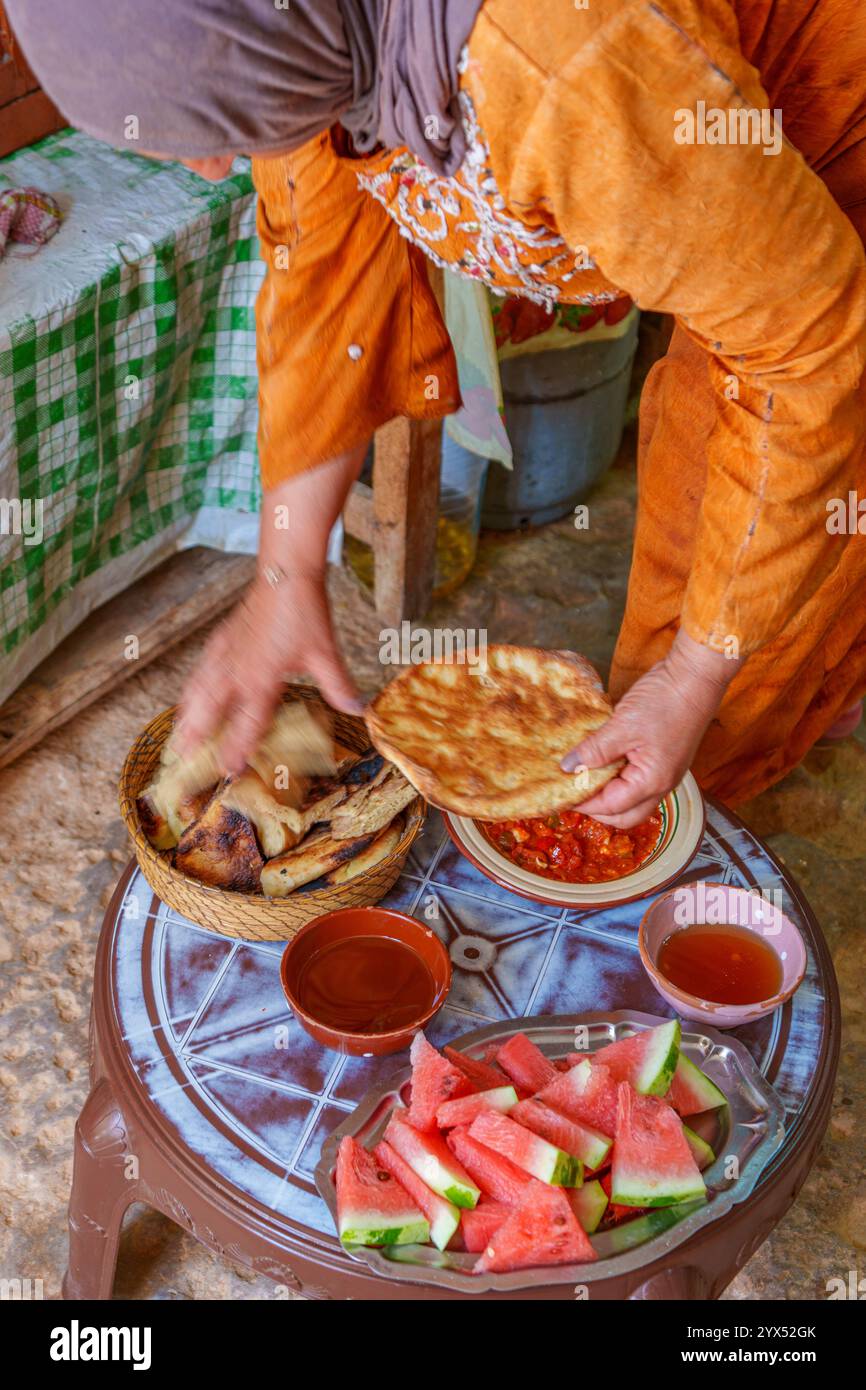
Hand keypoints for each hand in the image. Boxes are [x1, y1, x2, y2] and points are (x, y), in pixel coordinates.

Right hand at [176, 570, 361, 773]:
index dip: (236, 750)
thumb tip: (359, 710)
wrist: (285, 574)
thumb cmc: (304, 612)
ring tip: (178, 739)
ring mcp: (225, 654)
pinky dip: (191, 690)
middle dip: (196, 739)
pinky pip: (200, 672)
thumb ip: (339, 686)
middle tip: (183, 762)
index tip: (229, 772)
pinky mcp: (221, 640)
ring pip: (198, 693)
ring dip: (187, 718)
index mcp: (261, 679)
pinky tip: (190, 697)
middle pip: (208, 713)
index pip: (246, 724)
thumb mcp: (325, 653)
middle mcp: (237, 671)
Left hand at [560, 632, 742, 827]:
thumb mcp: (622, 726)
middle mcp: (662, 784)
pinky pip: (638, 782)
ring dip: (608, 795)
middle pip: (625, 815)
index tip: (560, 795)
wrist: (695, 677)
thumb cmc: (664, 700)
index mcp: (652, 782)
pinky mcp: (664, 760)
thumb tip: (568, 768)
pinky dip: (618, 780)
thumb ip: (594, 751)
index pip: (611, 807)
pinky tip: (602, 764)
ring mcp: (665, 773)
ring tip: (584, 778)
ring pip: (632, 800)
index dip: (584, 804)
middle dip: (597, 809)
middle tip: (572, 791)